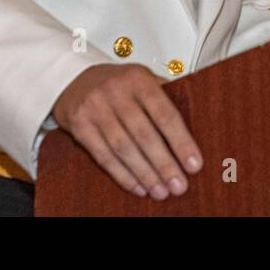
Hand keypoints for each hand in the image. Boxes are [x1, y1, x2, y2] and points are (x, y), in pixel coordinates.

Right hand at [52, 64, 202, 200]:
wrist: (74, 79)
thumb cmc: (118, 83)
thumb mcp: (142, 79)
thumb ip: (165, 96)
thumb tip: (196, 124)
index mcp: (139, 79)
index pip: (165, 114)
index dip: (181, 141)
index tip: (194, 164)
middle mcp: (116, 92)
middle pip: (145, 135)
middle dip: (164, 164)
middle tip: (178, 185)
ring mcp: (96, 109)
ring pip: (124, 148)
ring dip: (145, 173)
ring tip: (160, 191)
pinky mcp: (79, 126)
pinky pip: (103, 156)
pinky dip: (122, 174)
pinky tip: (137, 186)